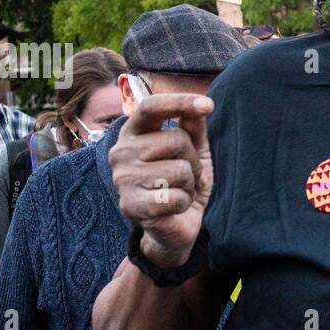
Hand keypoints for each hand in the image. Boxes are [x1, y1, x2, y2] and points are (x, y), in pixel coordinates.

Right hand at [109, 93, 214, 268]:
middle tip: (187, 176)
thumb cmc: (182, 183)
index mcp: (133, 133)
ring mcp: (122, 179)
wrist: (174, 227)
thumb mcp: (194, 152)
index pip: (150, 107)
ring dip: (189, 184)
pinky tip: (173, 207)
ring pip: (179, 169)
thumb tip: (201, 106)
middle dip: (193, 160)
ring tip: (178, 191)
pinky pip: (176, 196)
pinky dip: (184, 203)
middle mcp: (121, 152)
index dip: (179, 102)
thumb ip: (193, 127)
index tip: (208, 105)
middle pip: (175, 139)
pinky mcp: (130, 205)